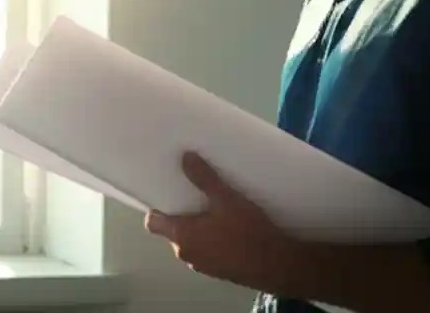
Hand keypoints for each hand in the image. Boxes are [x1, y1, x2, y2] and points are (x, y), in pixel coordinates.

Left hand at [144, 151, 301, 291]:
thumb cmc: (247, 231)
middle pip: (172, 232)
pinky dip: (211, 242)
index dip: (157, 209)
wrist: (276, 265)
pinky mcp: (218, 272)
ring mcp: (202, 266)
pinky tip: (229, 230)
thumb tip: (185, 157)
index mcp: (182, 237)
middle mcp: (186, 254)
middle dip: (181, 216)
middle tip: (195, 197)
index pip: (153, 224)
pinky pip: (206, 252)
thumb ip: (204, 178)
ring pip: (191, 243)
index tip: (168, 194)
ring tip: (214, 211)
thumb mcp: (227, 199)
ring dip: (197, 230)